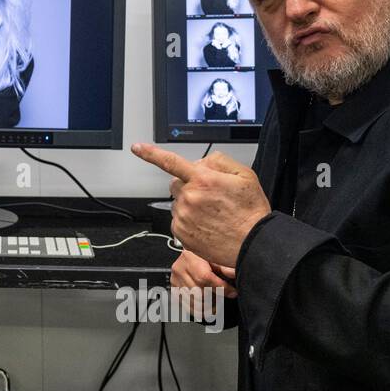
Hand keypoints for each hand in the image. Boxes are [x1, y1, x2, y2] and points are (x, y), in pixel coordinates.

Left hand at [131, 144, 270, 268]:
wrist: (252, 243)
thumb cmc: (249, 211)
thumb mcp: (244, 175)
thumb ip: (219, 161)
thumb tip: (200, 162)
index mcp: (203, 179)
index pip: (170, 162)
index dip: (150, 153)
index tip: (137, 148)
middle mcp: (189, 197)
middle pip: (176, 183)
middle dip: (188, 185)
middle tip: (209, 196)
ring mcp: (183, 216)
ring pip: (178, 202)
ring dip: (189, 204)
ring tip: (212, 213)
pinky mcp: (180, 233)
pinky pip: (177, 220)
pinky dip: (188, 220)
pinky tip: (206, 224)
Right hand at [170, 247, 236, 317]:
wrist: (190, 256)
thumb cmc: (204, 256)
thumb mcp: (216, 257)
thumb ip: (225, 266)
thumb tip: (233, 274)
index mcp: (189, 258)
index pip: (205, 277)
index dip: (221, 288)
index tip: (232, 292)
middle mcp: (179, 269)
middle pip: (199, 292)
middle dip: (216, 298)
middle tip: (224, 297)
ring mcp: (175, 280)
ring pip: (194, 301)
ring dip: (209, 306)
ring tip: (217, 303)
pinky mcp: (174, 289)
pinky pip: (187, 306)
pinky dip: (199, 311)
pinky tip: (208, 309)